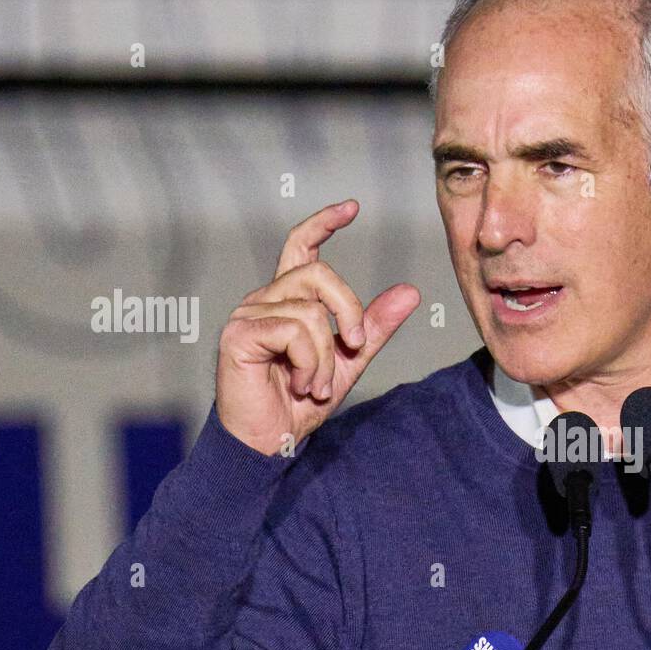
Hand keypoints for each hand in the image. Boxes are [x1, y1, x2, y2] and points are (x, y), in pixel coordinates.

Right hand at [216, 199, 419, 454]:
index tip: (352, 208)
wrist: (269, 442)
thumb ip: (374, 327)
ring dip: (324, 357)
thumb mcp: (349, 361)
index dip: (324, 222)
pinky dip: (308, 363)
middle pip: (319, 273)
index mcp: (288, 300)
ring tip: (313, 386)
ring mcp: (248, 314)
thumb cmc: (300, 403)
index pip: (301, 245)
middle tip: (354, 348)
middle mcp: (265, 299)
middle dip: (349, 311)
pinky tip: (298, 384)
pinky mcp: (239, 334)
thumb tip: (411, 292)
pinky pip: (294, 331)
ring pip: (311, 311)